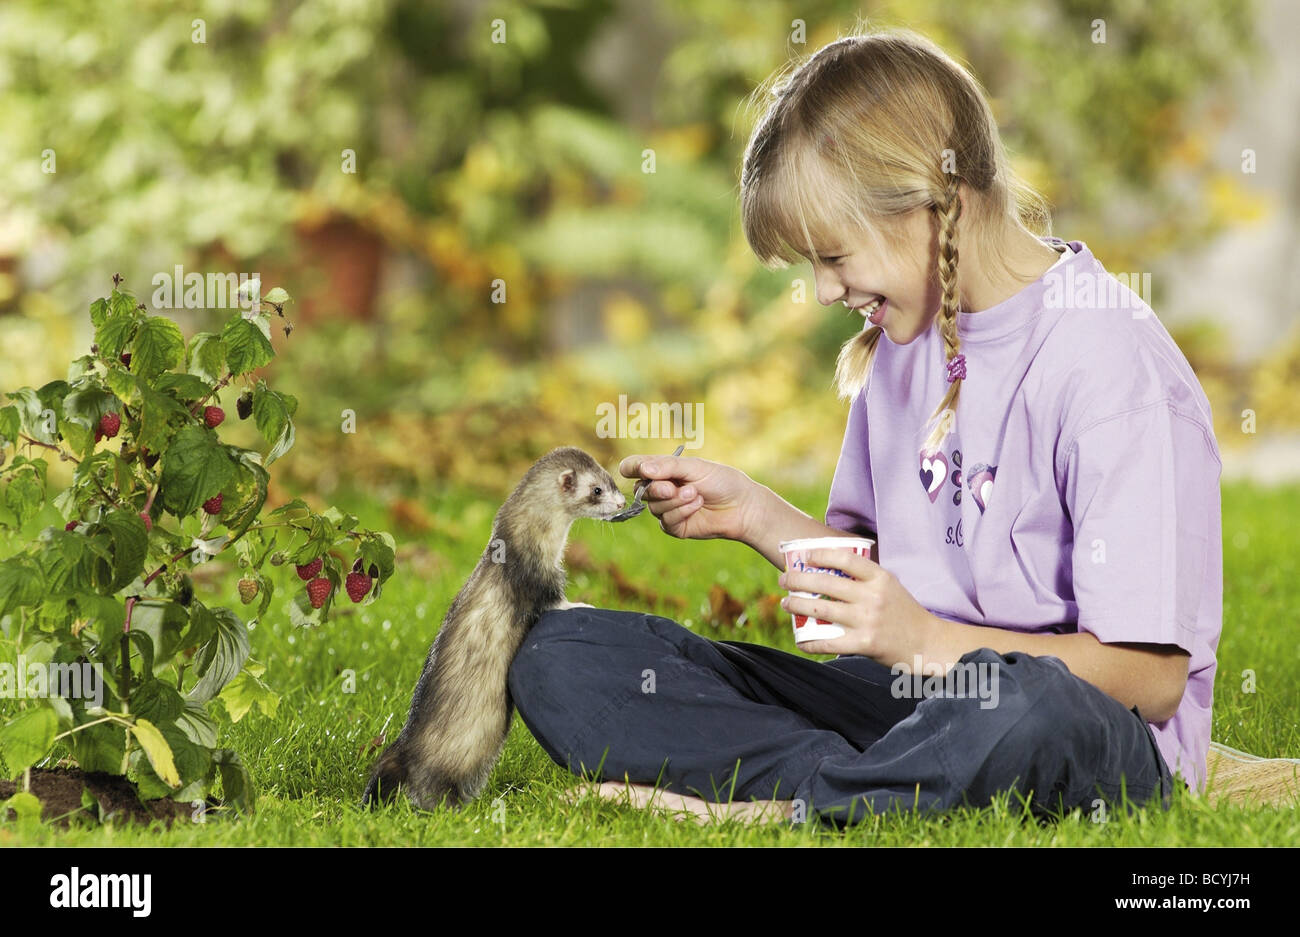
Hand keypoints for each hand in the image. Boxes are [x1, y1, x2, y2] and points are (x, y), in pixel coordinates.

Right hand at [618, 453, 760, 542]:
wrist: (743, 506)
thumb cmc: (722, 481)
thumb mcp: (696, 467)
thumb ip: (669, 467)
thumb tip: (643, 468)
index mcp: (665, 470)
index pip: (637, 467)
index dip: (630, 468)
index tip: (631, 470)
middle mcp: (663, 489)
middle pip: (642, 490)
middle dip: (657, 489)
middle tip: (673, 488)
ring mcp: (668, 508)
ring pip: (654, 507)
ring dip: (675, 501)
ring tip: (696, 495)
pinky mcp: (675, 526)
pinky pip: (666, 522)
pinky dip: (681, 513)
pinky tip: (697, 506)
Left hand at [777, 548, 937, 664]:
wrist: (927, 644)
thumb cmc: (904, 613)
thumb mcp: (890, 586)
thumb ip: (866, 578)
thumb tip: (830, 568)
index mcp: (880, 578)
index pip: (845, 559)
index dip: (820, 555)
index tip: (804, 556)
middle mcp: (872, 596)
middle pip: (825, 583)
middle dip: (798, 580)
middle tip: (784, 580)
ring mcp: (867, 620)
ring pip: (821, 609)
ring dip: (797, 605)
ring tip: (785, 603)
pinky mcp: (864, 643)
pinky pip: (828, 641)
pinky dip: (810, 642)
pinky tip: (800, 640)